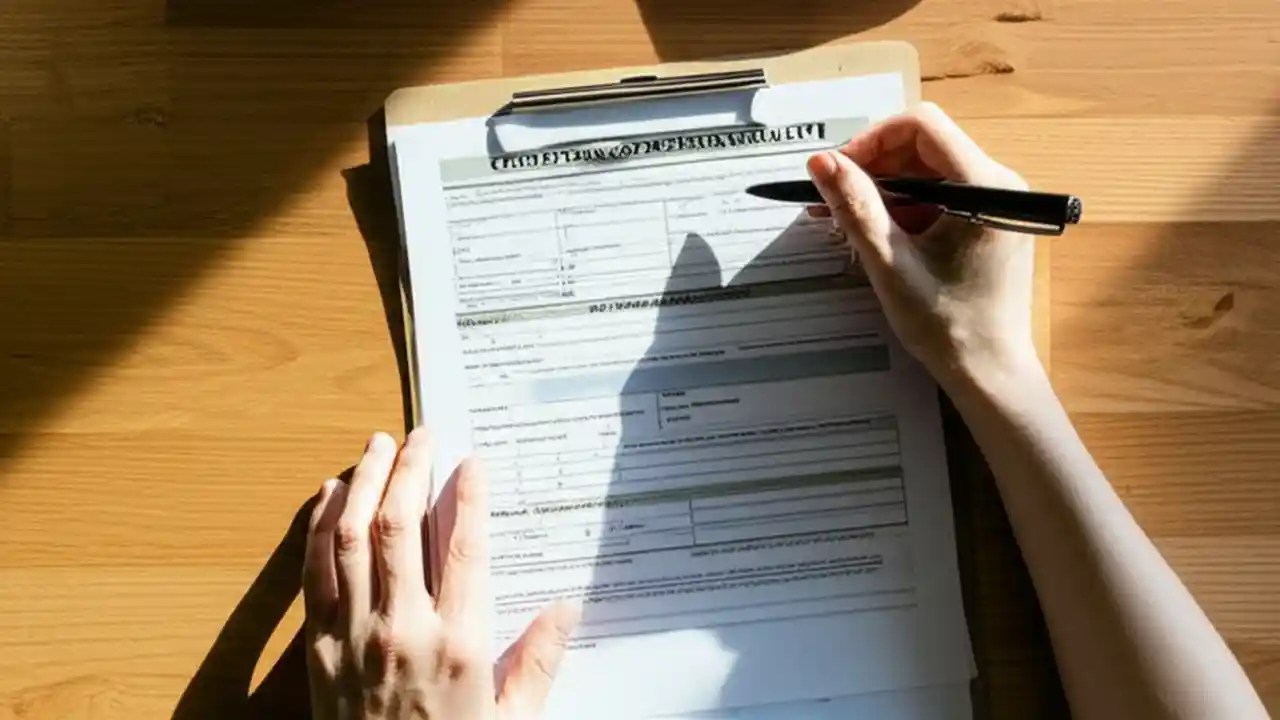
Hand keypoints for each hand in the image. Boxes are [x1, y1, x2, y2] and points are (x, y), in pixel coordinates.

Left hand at [303, 429, 580, 719]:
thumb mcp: (513, 719)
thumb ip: (539, 661)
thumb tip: (568, 608)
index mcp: (459, 644)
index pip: (463, 547)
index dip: (467, 495)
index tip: (471, 462)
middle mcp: (403, 629)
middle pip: (399, 527)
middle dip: (407, 470)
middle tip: (419, 435)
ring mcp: (352, 635)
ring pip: (351, 537)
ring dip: (361, 483)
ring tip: (375, 447)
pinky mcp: (316, 647)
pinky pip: (313, 572)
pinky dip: (318, 527)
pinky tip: (330, 496)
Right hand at [806, 102, 1039, 389]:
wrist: (990, 374)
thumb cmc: (948, 327)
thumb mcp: (891, 264)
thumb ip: (856, 207)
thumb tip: (822, 162)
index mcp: (986, 187)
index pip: (923, 126)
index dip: (873, 139)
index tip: (839, 170)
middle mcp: (999, 184)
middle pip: (925, 145)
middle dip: (874, 164)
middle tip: (833, 196)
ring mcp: (996, 202)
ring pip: (929, 169)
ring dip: (884, 187)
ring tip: (845, 218)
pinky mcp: (988, 220)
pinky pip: (940, 194)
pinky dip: (903, 206)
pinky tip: (874, 231)